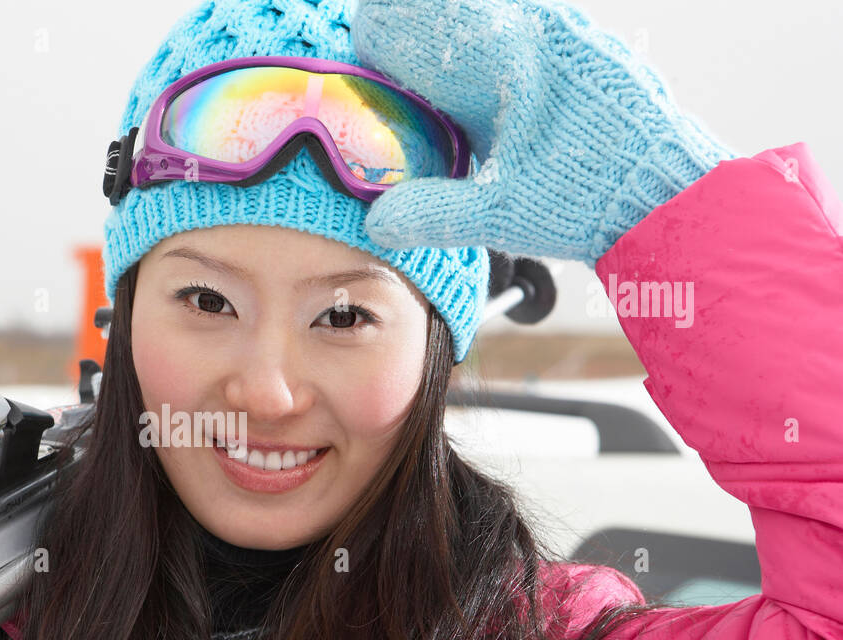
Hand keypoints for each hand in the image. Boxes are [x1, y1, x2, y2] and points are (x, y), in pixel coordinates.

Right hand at [351, 0, 736, 264]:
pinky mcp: (587, 47)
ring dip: (458, 52)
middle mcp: (533, 30)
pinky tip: (495, 104)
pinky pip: (524, 34)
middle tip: (397, 83)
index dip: (378, 43)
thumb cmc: (593, 193)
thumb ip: (432, 213)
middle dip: (417, 46)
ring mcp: (564, 32)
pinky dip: (498, 60)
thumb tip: (377, 221)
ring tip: (445, 100)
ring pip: (487, 21)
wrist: (672, 193)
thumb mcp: (500, 212)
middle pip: (448, 14)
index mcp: (499, 55)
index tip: (365, 66)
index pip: (410, 23)